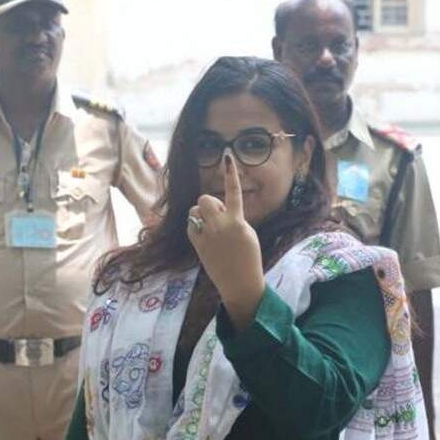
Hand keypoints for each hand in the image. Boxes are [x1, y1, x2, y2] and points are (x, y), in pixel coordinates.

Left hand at [187, 154, 264, 329]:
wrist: (240, 281)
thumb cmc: (248, 257)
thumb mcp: (247, 233)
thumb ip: (234, 218)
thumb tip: (219, 210)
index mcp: (237, 222)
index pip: (233, 192)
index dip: (231, 174)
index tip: (227, 157)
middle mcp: (220, 226)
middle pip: (205, 199)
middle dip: (210, 204)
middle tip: (219, 218)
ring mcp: (207, 236)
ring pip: (196, 211)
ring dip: (202, 215)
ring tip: (212, 229)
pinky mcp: (198, 245)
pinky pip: (191, 225)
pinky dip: (196, 226)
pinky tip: (204, 236)